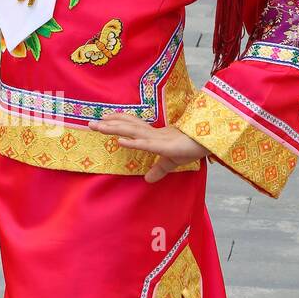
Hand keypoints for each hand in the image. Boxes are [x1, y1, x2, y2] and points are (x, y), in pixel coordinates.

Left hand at [87, 113, 207, 183]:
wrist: (209, 143)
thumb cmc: (191, 148)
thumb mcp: (171, 162)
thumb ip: (159, 169)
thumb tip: (148, 179)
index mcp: (154, 135)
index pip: (132, 125)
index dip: (118, 120)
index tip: (102, 118)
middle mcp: (153, 134)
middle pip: (127, 126)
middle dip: (108, 123)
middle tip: (90, 123)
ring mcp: (158, 139)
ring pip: (132, 132)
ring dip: (114, 129)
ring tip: (98, 127)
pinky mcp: (165, 146)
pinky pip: (146, 144)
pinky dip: (132, 142)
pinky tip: (120, 142)